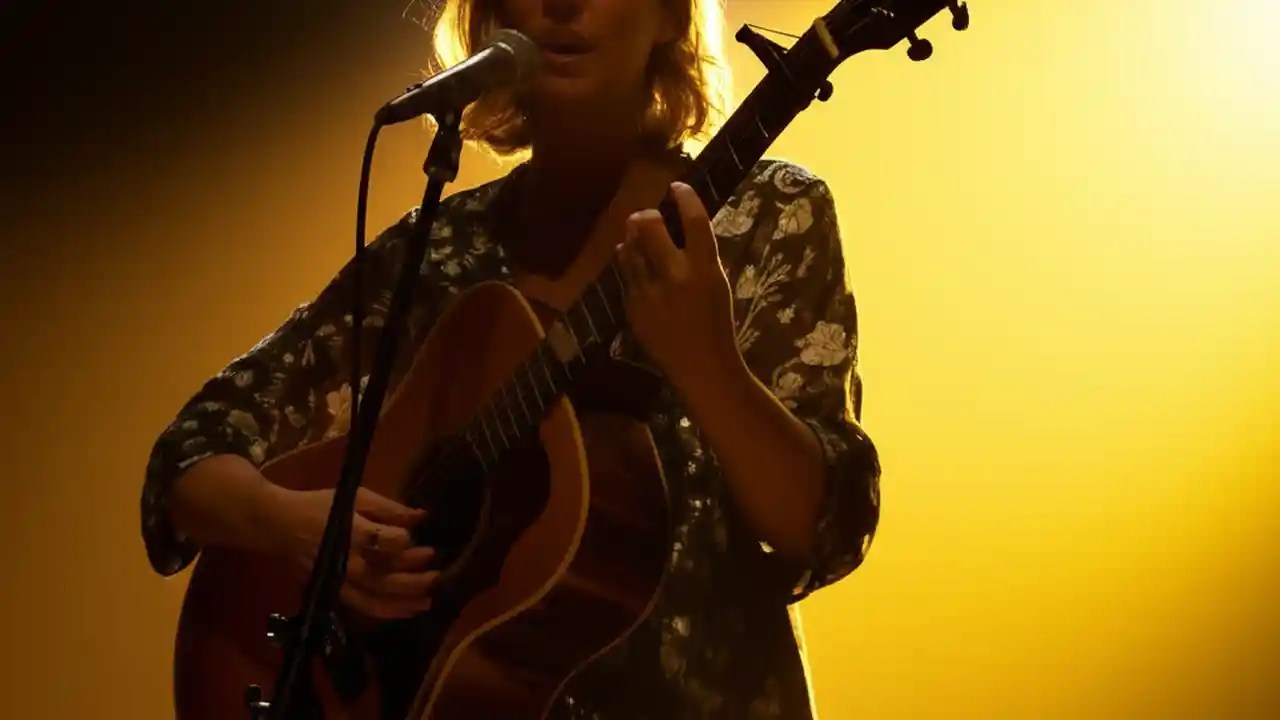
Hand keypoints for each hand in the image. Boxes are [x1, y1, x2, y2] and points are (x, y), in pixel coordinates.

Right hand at [270, 487, 437, 620]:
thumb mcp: (355, 497)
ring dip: (404, 603)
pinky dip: (386, 612)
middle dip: (413, 580)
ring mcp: (339, 581)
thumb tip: (421, 516)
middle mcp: (346, 561)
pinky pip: (362, 608)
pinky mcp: (333, 592)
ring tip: (428, 602)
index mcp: (352, 532)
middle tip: (436, 574)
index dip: (405, 543)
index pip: (383, 542)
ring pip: (374, 600)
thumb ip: (389, 508)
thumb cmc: (320, 506)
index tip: (421, 541)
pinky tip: (406, 610)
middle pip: (383, 578)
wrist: (279, 525)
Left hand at [616, 182, 740, 388]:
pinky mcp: (633, 307)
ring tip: (637, 233)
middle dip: (645, 216)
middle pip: (649, 227)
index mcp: (704, 269)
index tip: (677, 187)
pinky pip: (624, 275)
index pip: (694, 220)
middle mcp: (674, 276)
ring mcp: (649, 292)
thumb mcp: (717, 283)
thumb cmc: (715, 322)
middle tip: (647, 216)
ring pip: (629, 249)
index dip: (685, 197)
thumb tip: (678, 227)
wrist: (701, 365)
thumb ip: (699, 255)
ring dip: (633, 237)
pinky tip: (630, 259)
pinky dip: (627, 262)